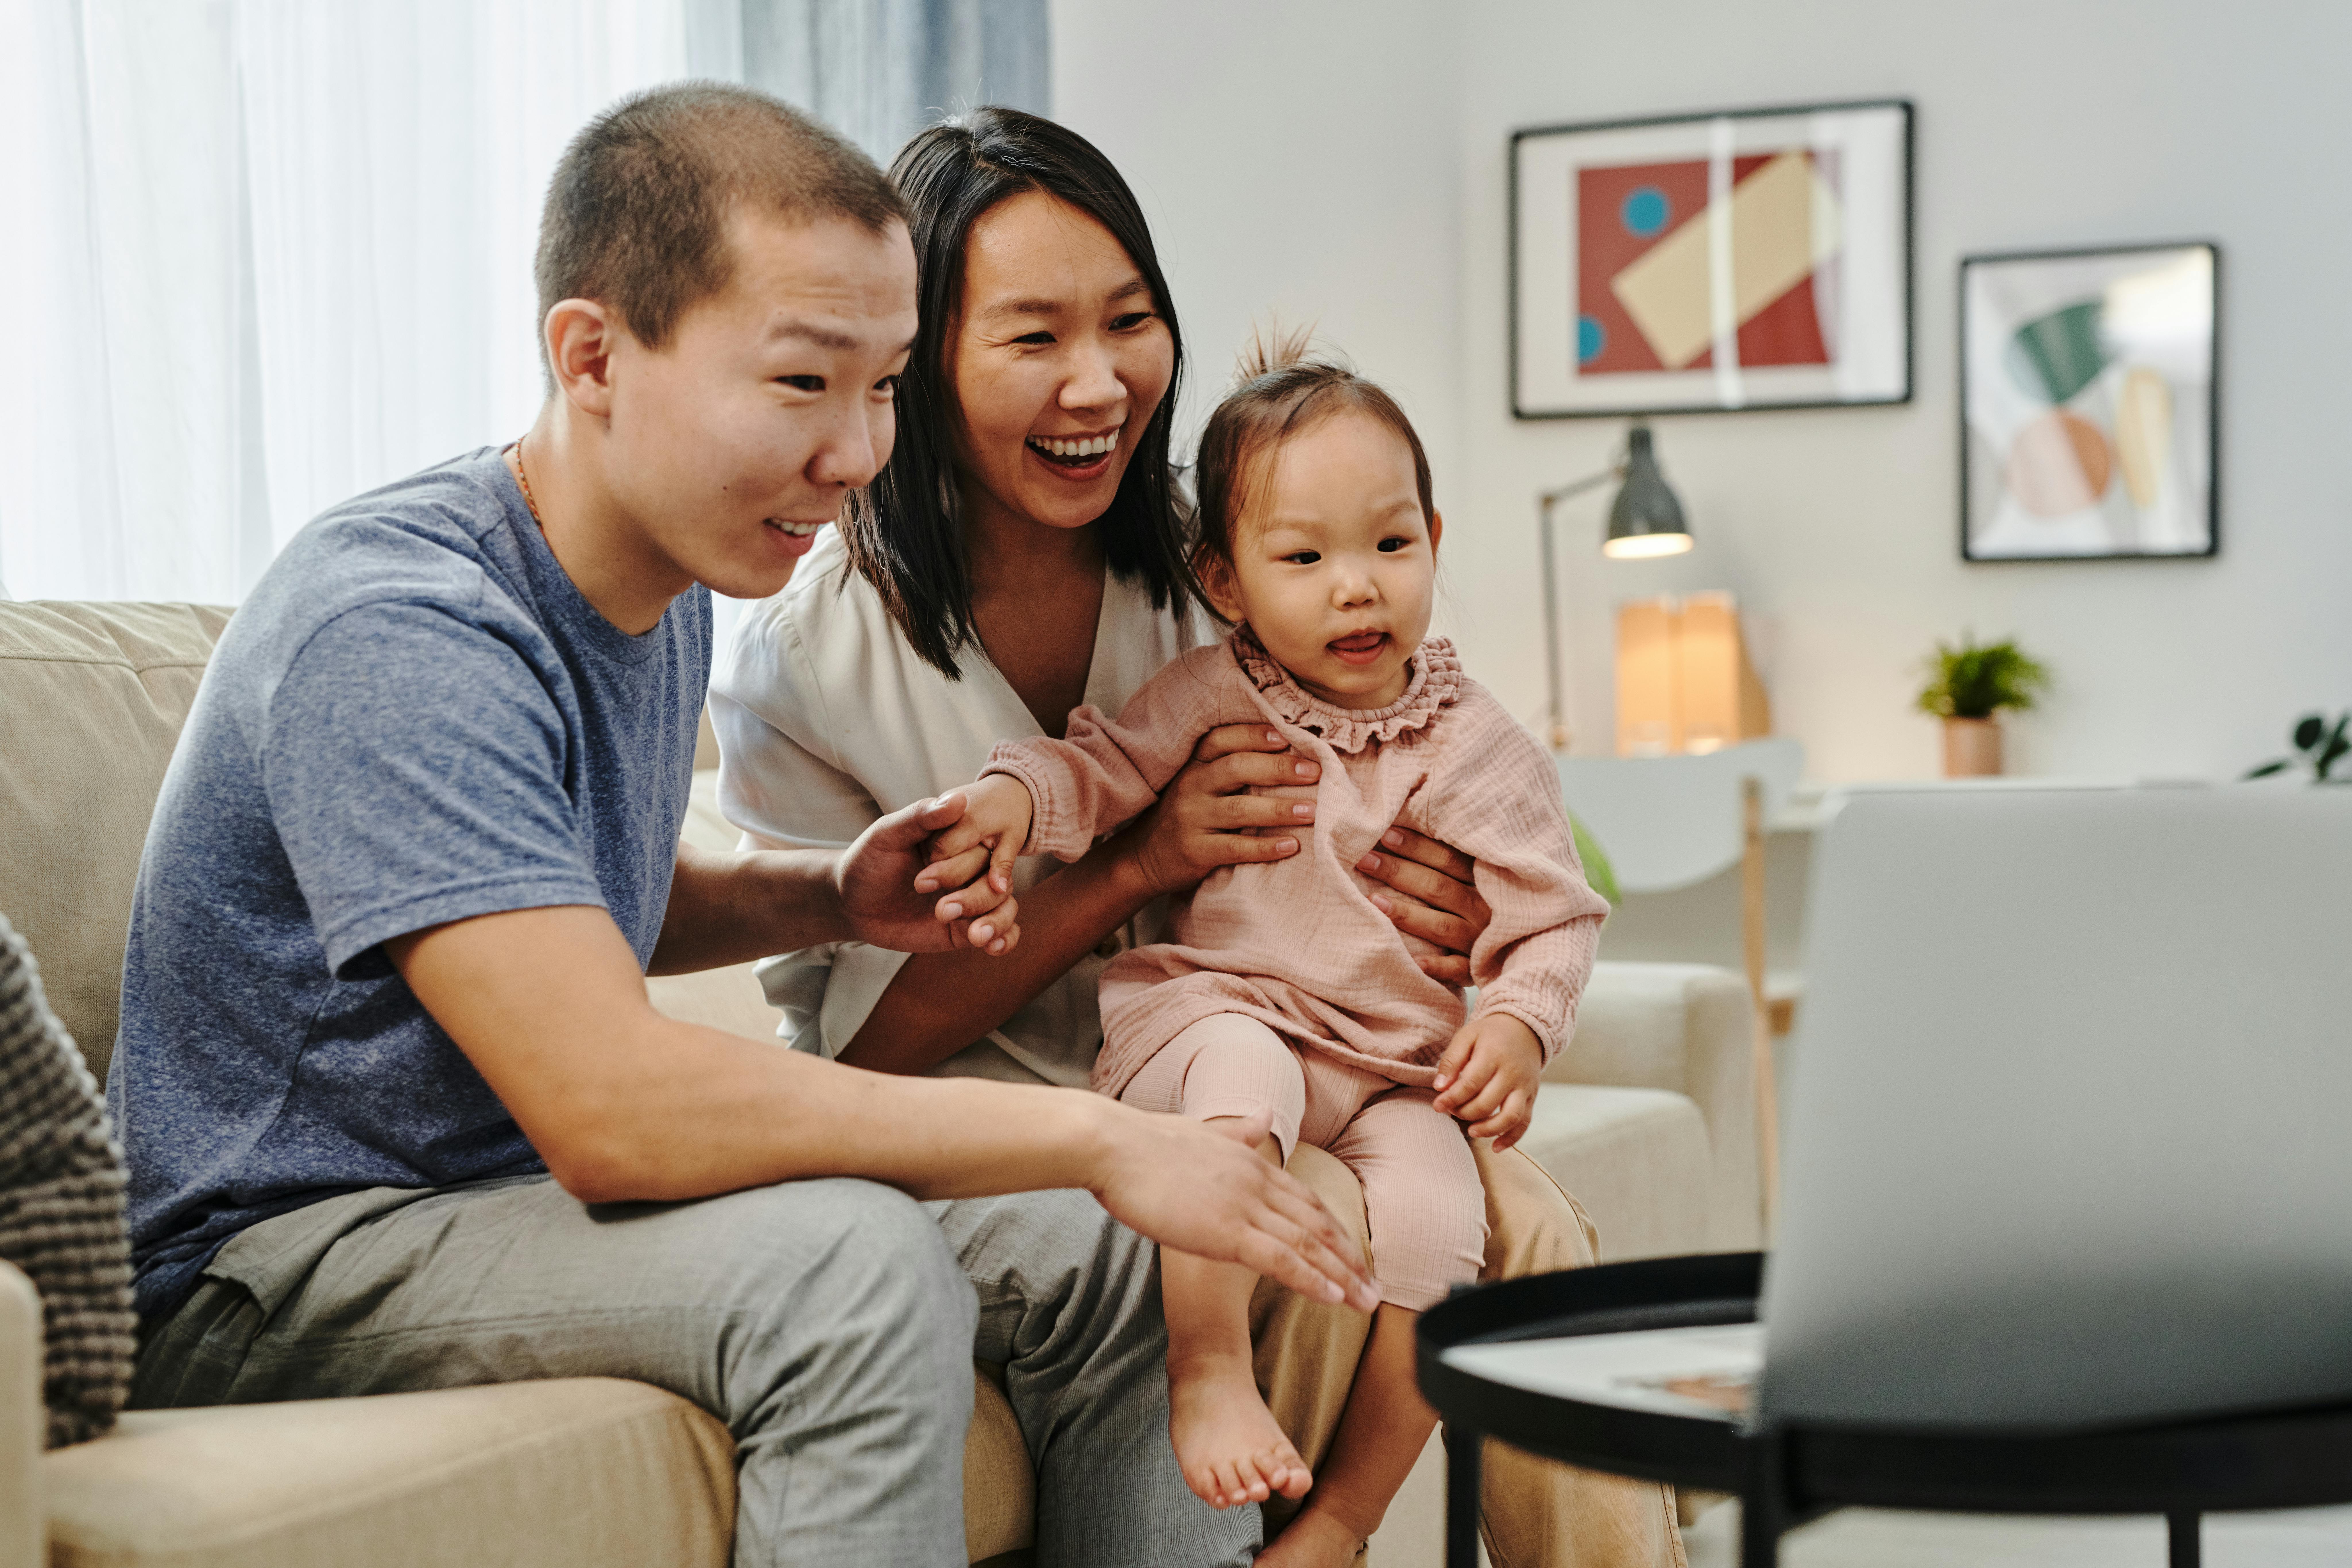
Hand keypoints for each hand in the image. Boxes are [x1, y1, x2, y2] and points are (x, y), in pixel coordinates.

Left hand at [836, 795, 1020, 955]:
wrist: (851, 903)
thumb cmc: (867, 861)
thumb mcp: (888, 835)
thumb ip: (922, 817)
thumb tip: (959, 798)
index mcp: (956, 841)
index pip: (980, 848)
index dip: (963, 865)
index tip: (927, 880)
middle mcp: (968, 868)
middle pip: (997, 880)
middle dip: (975, 898)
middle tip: (941, 910)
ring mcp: (969, 898)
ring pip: (1004, 906)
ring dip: (996, 921)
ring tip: (975, 936)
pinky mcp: (965, 927)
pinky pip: (1000, 932)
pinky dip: (1004, 939)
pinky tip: (992, 947)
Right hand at [1092, 1105, 1380, 1311]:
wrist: (1112, 1146)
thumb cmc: (1144, 1143)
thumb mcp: (1202, 1133)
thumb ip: (1238, 1131)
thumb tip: (1265, 1114)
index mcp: (1251, 1161)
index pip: (1306, 1200)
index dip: (1333, 1229)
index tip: (1353, 1255)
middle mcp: (1256, 1182)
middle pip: (1318, 1224)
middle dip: (1350, 1259)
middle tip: (1374, 1289)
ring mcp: (1243, 1206)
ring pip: (1307, 1245)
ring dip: (1342, 1276)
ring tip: (1366, 1302)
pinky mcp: (1225, 1231)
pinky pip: (1280, 1260)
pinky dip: (1310, 1280)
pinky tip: (1333, 1298)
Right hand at [1115, 724, 1318, 897]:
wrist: (1144, 858)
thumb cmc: (1187, 815)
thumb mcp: (1197, 784)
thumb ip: (1229, 769)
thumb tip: (1290, 755)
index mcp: (1193, 765)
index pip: (1222, 740)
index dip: (1254, 735)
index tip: (1287, 738)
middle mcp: (1190, 786)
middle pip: (1236, 768)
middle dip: (1278, 769)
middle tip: (1313, 773)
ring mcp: (1191, 819)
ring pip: (1239, 809)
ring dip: (1279, 809)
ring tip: (1312, 811)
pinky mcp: (1195, 852)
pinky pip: (1235, 848)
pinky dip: (1265, 847)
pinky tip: (1291, 845)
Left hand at [1356, 825, 1491, 983]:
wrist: (1520, 945)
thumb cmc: (1482, 901)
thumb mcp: (1476, 874)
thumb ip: (1449, 858)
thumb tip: (1400, 831)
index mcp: (1483, 879)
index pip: (1447, 858)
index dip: (1416, 846)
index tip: (1385, 835)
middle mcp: (1482, 907)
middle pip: (1437, 887)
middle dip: (1398, 872)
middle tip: (1364, 859)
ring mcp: (1479, 939)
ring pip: (1441, 926)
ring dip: (1407, 914)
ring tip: (1374, 902)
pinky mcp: (1476, 967)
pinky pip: (1456, 968)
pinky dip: (1437, 966)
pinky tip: (1413, 961)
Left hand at [1431, 1012, 1541, 1150]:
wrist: (1525, 1029)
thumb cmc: (1489, 1035)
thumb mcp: (1467, 1036)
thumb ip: (1451, 1060)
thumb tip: (1439, 1087)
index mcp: (1493, 1055)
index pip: (1470, 1084)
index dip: (1451, 1098)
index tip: (1437, 1106)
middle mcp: (1512, 1073)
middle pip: (1487, 1103)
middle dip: (1464, 1113)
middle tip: (1451, 1112)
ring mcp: (1525, 1087)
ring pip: (1510, 1116)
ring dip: (1488, 1129)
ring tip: (1471, 1131)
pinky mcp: (1532, 1097)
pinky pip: (1525, 1122)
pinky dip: (1512, 1138)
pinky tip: (1495, 1147)